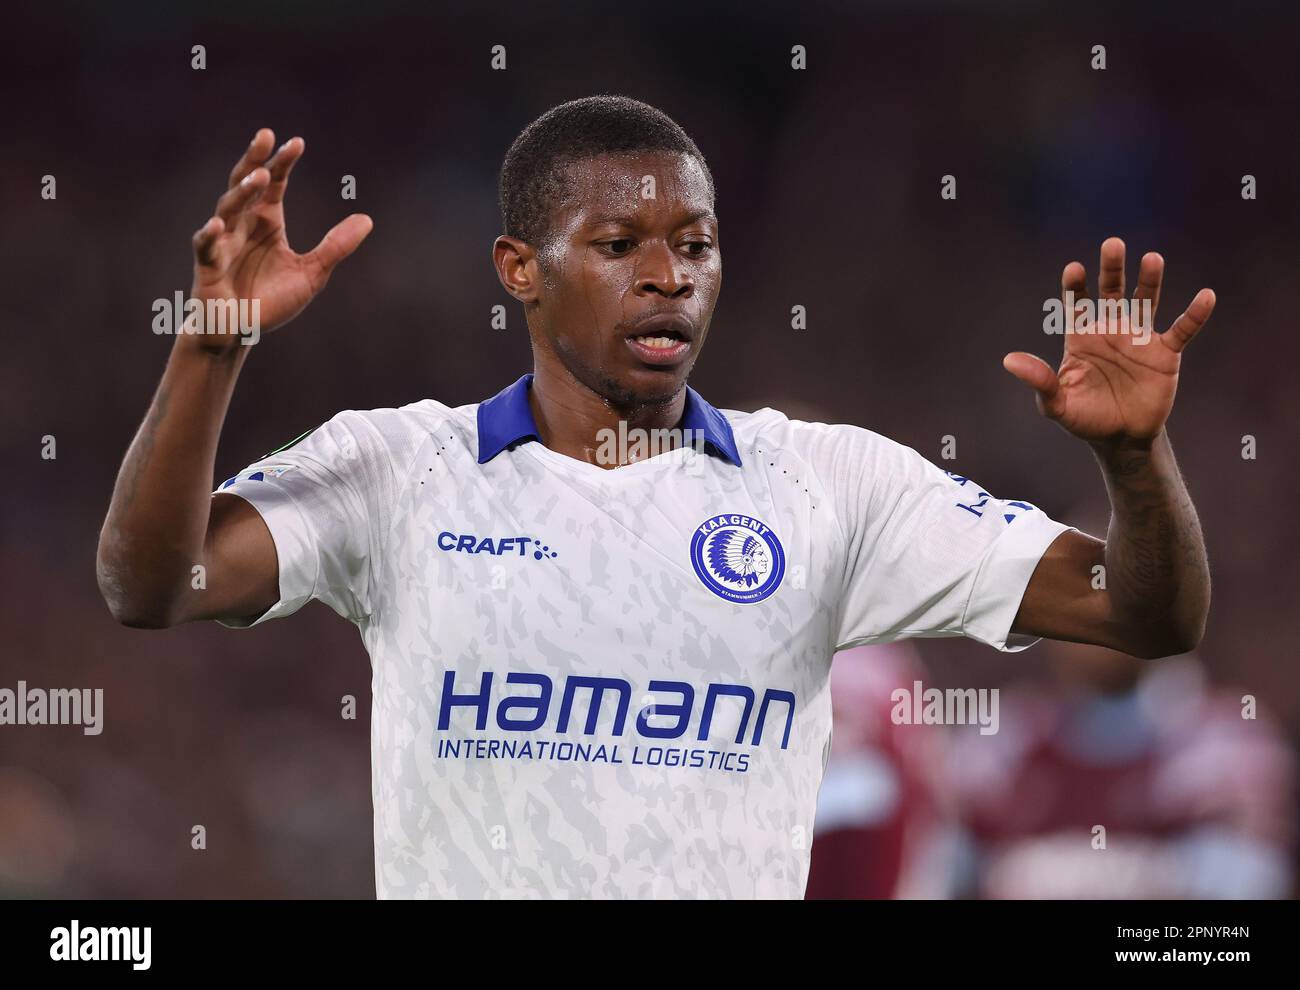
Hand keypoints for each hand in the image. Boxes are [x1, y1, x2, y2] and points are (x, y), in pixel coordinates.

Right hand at [188, 128, 372, 347]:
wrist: (239, 333)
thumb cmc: (269, 302)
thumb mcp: (311, 273)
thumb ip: (336, 247)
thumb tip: (367, 219)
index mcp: (266, 222)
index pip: (274, 184)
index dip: (283, 163)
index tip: (297, 143)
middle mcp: (242, 225)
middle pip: (245, 184)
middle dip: (255, 161)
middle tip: (265, 136)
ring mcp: (222, 243)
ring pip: (228, 209)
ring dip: (242, 193)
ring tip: (258, 177)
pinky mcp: (207, 266)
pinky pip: (205, 246)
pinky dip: (209, 235)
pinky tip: (217, 224)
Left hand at [1003, 237, 1214, 444]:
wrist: (1120, 439)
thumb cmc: (1084, 418)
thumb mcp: (1056, 403)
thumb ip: (1039, 380)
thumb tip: (1008, 360)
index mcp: (1082, 337)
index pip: (1076, 304)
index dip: (1075, 286)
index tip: (1074, 269)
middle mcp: (1110, 329)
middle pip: (1111, 291)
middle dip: (1111, 268)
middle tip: (1112, 244)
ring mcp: (1139, 338)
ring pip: (1145, 301)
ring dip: (1149, 280)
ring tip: (1152, 258)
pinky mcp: (1165, 353)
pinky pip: (1182, 329)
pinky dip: (1194, 314)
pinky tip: (1206, 296)